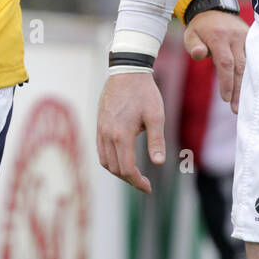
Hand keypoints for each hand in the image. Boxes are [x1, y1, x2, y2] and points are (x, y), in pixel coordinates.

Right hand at [97, 72, 164, 194]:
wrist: (127, 70)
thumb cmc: (144, 93)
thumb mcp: (156, 116)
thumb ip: (156, 141)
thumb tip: (158, 163)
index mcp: (121, 134)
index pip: (126, 169)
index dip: (137, 182)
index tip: (149, 188)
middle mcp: (106, 134)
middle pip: (114, 168)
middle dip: (129, 179)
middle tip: (144, 183)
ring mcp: (100, 128)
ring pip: (104, 160)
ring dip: (118, 171)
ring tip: (134, 173)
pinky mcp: (99, 123)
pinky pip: (100, 149)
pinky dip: (110, 159)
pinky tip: (122, 158)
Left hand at [184, 9, 246, 112]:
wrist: (214, 9)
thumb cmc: (200, 28)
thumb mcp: (190, 34)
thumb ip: (194, 46)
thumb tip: (198, 54)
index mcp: (219, 36)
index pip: (225, 63)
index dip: (226, 82)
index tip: (225, 99)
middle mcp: (235, 37)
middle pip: (240, 67)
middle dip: (238, 89)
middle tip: (236, 109)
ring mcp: (246, 37)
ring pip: (250, 64)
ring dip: (248, 85)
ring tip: (245, 104)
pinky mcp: (252, 39)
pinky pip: (255, 59)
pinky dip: (254, 75)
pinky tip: (254, 89)